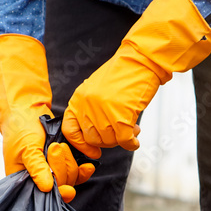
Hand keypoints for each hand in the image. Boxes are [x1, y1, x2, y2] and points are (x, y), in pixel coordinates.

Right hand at [0, 34, 93, 200]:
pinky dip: (83, 169)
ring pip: (70, 179)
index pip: (44, 196)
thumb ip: (37, 167)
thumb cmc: (20, 129)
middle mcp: (39, 181)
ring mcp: (52, 173)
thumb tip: (47, 188)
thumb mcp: (27, 148)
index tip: (68, 189)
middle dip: (62, 168)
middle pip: (60, 187)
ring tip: (59, 145)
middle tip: (54, 147)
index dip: (58, 194)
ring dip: (69, 163)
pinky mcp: (63, 164)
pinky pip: (77, 173)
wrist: (26, 111)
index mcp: (24, 182)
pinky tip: (88, 164)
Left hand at [62, 0, 210, 158]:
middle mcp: (88, 107)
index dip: (80, 145)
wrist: (141, 60)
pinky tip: (135, 140)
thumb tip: (95, 134)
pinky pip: (124, 141)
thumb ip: (91, 109)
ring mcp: (103, 112)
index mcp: (79, 99)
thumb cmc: (123, 73)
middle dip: (107, 141)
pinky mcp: (121, 117)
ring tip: (132, 130)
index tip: (92, 150)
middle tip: (119, 136)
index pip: (70, 130)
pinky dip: (131, 144)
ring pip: (109, 141)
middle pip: (92, 139)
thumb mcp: (97, 89)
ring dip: (122, 140)